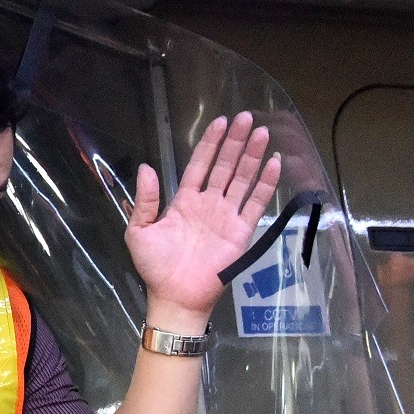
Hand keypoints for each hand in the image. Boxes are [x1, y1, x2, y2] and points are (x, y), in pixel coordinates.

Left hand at [126, 112, 282, 327]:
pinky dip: (265, 184)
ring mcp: (226, 216)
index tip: (220, 122)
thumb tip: (147, 167)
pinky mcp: (241, 232)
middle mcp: (208, 203)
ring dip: (253, 156)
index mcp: (184, 201)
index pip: (200, 164)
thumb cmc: (155, 266)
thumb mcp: (140, 231)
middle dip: (236, 142)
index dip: (210, 143)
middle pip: (225, 165)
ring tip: (262, 133)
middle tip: (247, 117)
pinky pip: (255, 204)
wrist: (174, 296)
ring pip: (242, 179)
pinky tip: (274, 163)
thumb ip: (145, 200)